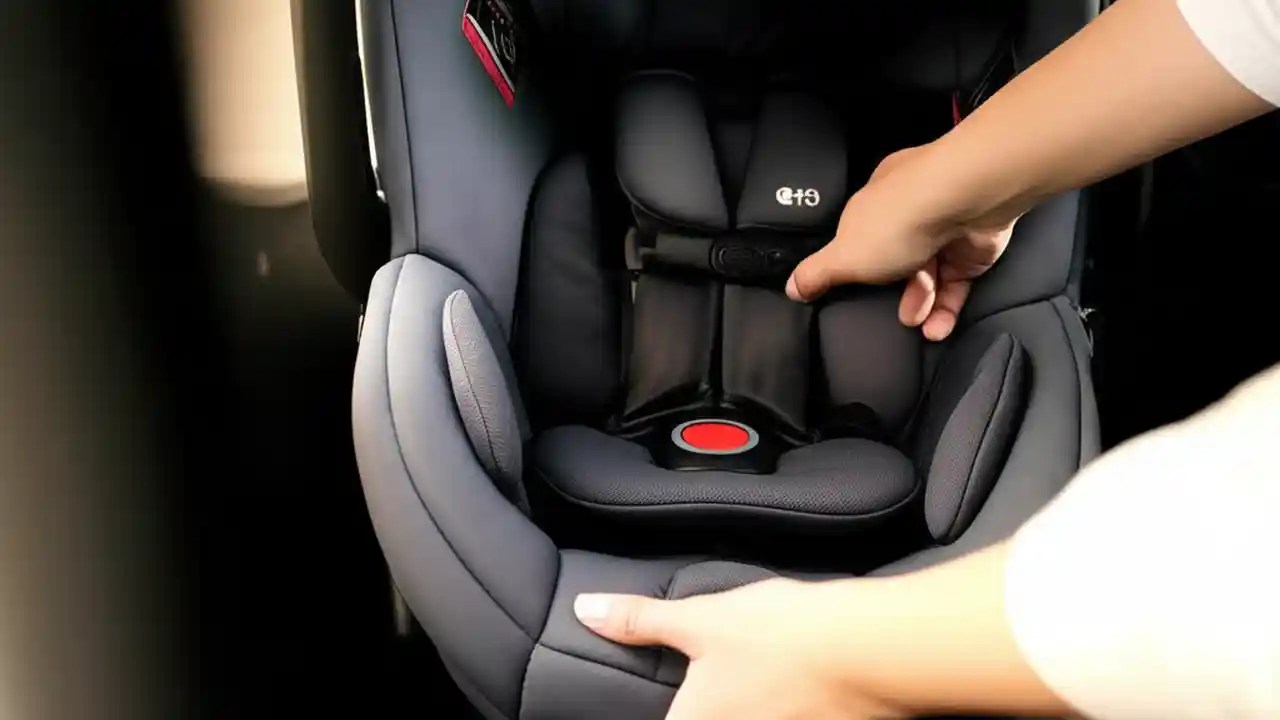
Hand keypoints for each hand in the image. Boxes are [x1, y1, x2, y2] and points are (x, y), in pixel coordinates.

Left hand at [573, 579, 908, 719]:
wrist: (869, 651)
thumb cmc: (782, 635)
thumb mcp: (701, 619)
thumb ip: (640, 622)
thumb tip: (586, 611)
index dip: (664, 712)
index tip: (668, 703)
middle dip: (698, 707)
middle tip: (707, 687)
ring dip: (745, 708)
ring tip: (752, 683)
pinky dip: (777, 710)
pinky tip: (785, 690)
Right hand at [785, 146, 1017, 341]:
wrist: (964, 200)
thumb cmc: (898, 220)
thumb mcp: (843, 255)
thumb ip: (817, 273)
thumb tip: (790, 288)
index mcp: (872, 207)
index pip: (860, 240)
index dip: (857, 268)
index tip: (854, 292)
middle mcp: (909, 215)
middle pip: (896, 262)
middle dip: (893, 292)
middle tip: (896, 314)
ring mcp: (943, 231)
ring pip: (928, 277)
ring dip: (922, 305)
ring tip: (920, 324)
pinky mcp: (971, 250)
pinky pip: (956, 285)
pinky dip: (947, 308)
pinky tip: (938, 327)